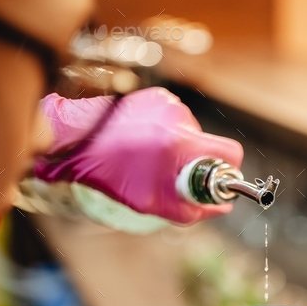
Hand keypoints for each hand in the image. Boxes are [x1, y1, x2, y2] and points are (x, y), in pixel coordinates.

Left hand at [34, 88, 243, 223]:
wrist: (77, 140)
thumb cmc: (110, 174)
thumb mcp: (151, 202)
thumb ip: (191, 209)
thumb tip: (222, 207)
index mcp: (179, 143)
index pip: (229, 154)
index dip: (227, 172)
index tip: (214, 183)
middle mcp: (178, 117)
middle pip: (211, 145)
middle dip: (199, 164)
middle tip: (176, 175)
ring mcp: (168, 103)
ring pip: (191, 133)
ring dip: (177, 149)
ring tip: (149, 157)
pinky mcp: (158, 96)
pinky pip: (176, 120)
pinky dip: (166, 134)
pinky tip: (143, 141)